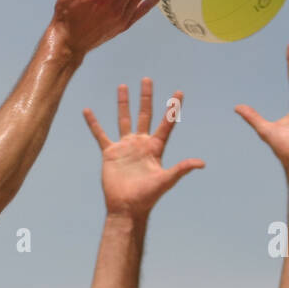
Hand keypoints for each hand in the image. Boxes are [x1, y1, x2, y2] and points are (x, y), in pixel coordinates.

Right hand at [83, 78, 204, 218]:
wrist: (126, 207)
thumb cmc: (147, 196)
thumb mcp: (166, 181)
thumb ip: (181, 169)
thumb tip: (201, 163)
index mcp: (155, 147)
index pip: (166, 123)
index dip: (173, 108)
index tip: (179, 92)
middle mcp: (141, 143)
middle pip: (145, 114)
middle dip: (146, 97)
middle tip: (147, 80)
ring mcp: (125, 147)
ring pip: (124, 119)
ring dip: (124, 103)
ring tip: (123, 86)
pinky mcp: (110, 153)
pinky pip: (100, 134)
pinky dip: (93, 123)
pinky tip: (87, 111)